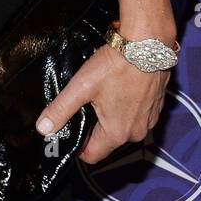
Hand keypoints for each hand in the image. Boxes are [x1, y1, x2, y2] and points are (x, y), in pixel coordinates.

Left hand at [35, 44, 169, 163]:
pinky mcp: (156, 106)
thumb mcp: (81, 87)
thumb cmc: (117, 65)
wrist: (147, 45)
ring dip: (111, 115)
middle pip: (107, 140)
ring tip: (100, 94)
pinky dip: (126, 106)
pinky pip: (136, 114)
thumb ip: (61, 109)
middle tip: (83, 104)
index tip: (70, 131)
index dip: (78, 146)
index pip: (92, 155)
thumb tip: (44, 127)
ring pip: (122, 126)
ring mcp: (149, 120)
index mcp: (117, 133)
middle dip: (93, 127)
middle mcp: (136, 132)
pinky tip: (118, 88)